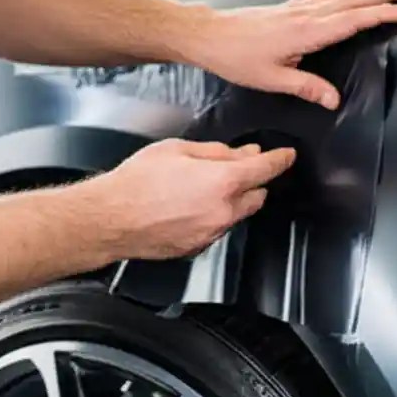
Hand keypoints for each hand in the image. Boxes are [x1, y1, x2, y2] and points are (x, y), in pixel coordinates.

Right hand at [86, 139, 295, 259]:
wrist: (110, 218)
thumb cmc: (137, 182)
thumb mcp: (178, 149)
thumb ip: (217, 152)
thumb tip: (242, 154)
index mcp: (223, 182)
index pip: (266, 170)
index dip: (280, 160)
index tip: (286, 156)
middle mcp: (223, 211)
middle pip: (257, 196)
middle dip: (252, 182)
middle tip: (232, 169)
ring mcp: (212, 233)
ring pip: (237, 214)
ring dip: (231, 201)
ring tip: (199, 189)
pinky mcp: (198, 247)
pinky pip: (217, 229)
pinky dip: (213, 217)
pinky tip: (188, 207)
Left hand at [191, 0, 396, 109]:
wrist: (210, 36)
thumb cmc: (237, 58)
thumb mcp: (272, 80)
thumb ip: (307, 87)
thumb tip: (334, 101)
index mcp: (307, 32)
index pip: (353, 20)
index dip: (381, 14)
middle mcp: (306, 15)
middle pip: (354, 0)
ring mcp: (298, 7)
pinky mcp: (287, 6)